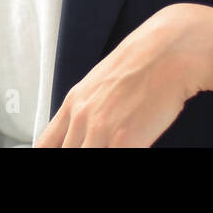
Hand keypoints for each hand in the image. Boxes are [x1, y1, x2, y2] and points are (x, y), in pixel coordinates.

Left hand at [34, 3, 212, 146]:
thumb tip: (84, 132)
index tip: (61, 154)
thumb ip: (88, 109)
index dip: (52, 154)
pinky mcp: (125, 140)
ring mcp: (101, 130)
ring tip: (112, 147)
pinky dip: (118, 159)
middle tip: (95, 148)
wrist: (167, 52)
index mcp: (73, 103)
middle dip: (73, 159)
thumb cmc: (140, 65)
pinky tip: (130, 149)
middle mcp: (81, 118)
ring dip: (96, 155)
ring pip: (85, 158)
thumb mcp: (101, 83)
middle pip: (65, 155)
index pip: (45, 144)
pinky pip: (110, 160)